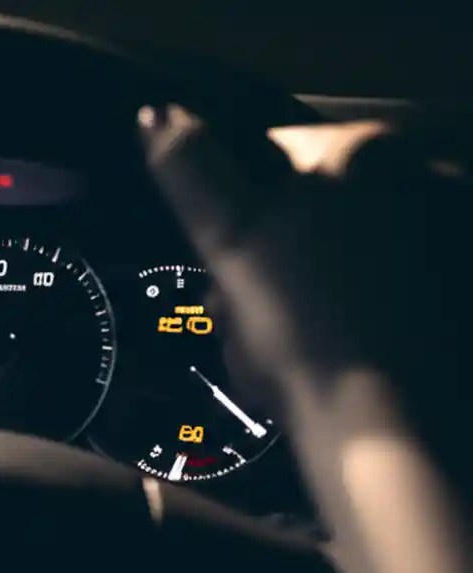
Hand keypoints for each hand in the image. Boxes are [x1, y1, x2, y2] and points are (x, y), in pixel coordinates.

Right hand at [141, 106, 472, 572]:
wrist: (396, 432)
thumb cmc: (309, 327)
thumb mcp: (234, 242)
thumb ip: (192, 171)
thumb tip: (155, 113)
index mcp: (367, 153)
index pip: (273, 155)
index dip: (233, 210)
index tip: (222, 263)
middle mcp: (424, 181)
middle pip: (312, 213)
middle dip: (269, 264)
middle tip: (248, 320)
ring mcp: (448, 242)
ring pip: (343, 262)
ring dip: (302, 301)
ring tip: (284, 358)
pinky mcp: (452, 296)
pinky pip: (384, 298)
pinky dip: (353, 325)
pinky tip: (330, 367)